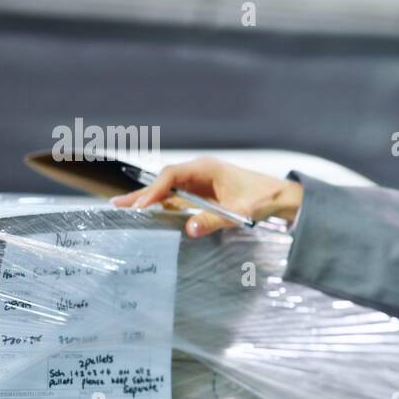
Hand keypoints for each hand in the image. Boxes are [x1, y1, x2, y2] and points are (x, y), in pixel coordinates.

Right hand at [109, 157, 303, 236]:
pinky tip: (149, 214)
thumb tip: (189, 229)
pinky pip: (178, 198)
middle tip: (118, 206)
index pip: (171, 176)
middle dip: (143, 194)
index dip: (154, 191)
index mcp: (206, 168)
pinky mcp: (202, 193)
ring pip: (168, 190)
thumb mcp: (238, 212)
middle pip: (164, 181)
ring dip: (149, 200)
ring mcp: (200, 182)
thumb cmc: (262, 199)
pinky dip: (163, 206)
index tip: (142, 206)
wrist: (280, 198)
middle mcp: (199, 172)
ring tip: (124, 210)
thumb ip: (214, 220)